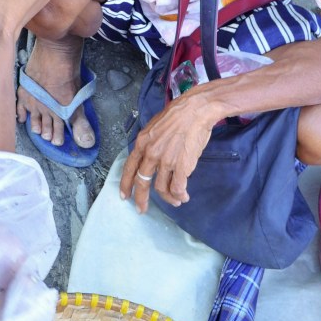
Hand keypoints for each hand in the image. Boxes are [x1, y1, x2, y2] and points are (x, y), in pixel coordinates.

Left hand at [120, 92, 214, 212]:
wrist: (196, 110)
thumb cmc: (178, 114)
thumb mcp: (155, 126)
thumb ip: (150, 142)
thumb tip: (150, 154)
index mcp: (142, 143)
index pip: (129, 168)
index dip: (125, 184)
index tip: (124, 196)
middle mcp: (151, 154)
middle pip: (141, 182)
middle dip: (141, 199)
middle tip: (142, 209)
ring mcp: (165, 161)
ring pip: (161, 188)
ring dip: (168, 198)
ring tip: (175, 201)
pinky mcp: (181, 166)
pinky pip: (177, 187)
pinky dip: (180, 195)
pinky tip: (183, 197)